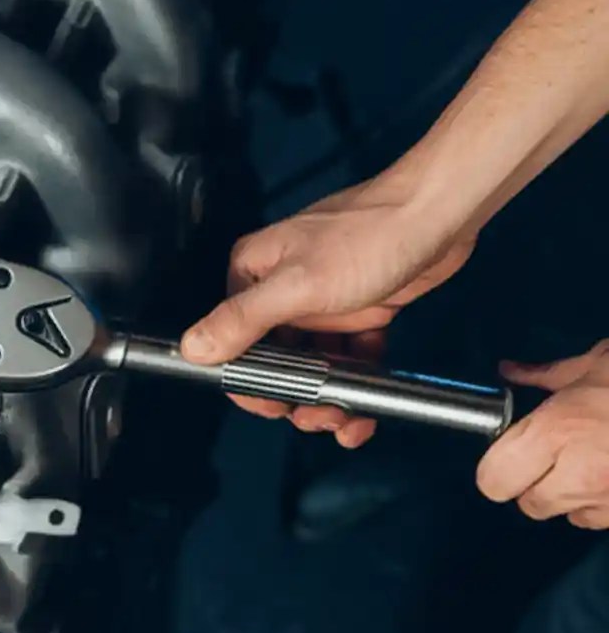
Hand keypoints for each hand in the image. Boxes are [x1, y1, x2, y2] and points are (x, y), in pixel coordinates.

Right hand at [180, 179, 476, 446]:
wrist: (441, 214)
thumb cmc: (368, 237)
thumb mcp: (298, 285)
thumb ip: (242, 320)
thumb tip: (191, 349)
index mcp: (253, 274)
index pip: (233, 340)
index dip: (251, 381)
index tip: (277, 406)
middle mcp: (281, 288)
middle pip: (274, 360)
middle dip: (297, 396)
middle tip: (321, 418)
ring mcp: (321, 302)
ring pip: (313, 365)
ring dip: (330, 398)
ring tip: (349, 419)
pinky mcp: (358, 311)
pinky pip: (348, 358)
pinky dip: (358, 383)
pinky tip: (369, 403)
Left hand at [477, 341, 608, 528]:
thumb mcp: (596, 363)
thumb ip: (545, 375)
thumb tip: (510, 371)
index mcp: (557, 431)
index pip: (493, 478)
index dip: (496, 468)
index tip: (507, 451)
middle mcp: (579, 472)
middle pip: (529, 504)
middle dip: (534, 483)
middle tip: (552, 455)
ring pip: (568, 515)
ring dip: (571, 495)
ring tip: (594, 458)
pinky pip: (602, 518)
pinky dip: (603, 502)